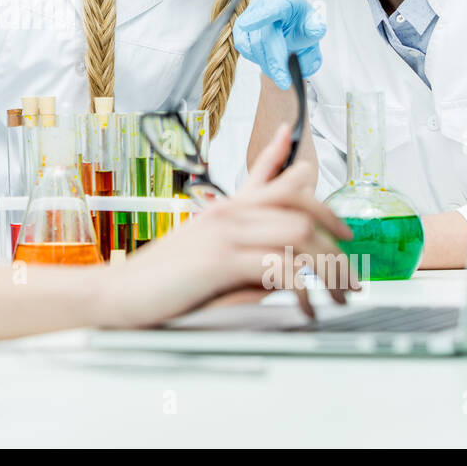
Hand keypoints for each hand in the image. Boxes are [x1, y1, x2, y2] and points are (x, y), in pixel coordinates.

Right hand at [96, 124, 356, 326]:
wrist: (115, 294)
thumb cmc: (156, 282)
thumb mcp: (200, 258)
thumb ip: (240, 254)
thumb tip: (277, 264)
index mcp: (222, 211)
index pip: (265, 174)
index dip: (292, 164)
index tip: (309, 159)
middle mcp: (227, 213)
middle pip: (297, 200)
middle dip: (333, 226)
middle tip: (351, 258)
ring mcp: (224, 234)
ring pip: (298, 232)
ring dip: (327, 265)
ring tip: (339, 294)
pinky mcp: (220, 261)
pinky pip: (278, 266)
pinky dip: (302, 288)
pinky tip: (309, 305)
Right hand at [232, 0, 325, 88]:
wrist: (292, 28)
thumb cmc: (301, 24)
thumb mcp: (315, 25)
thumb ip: (317, 28)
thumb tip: (315, 29)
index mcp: (285, 0)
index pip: (273, 7)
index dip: (260, 16)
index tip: (248, 25)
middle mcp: (265, 5)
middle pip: (264, 36)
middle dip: (274, 62)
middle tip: (284, 80)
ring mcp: (250, 16)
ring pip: (252, 45)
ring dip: (267, 64)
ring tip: (281, 72)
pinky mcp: (241, 29)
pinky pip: (243, 48)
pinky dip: (256, 59)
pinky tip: (268, 61)